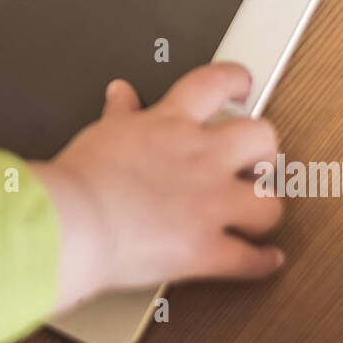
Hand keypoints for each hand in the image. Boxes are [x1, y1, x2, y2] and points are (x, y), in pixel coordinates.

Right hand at [31, 63, 283, 310]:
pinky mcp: (206, 250)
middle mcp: (201, 158)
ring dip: (264, 209)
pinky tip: (265, 259)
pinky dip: (261, 262)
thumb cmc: (81, 179)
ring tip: (256, 213)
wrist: (73, 221)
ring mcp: (210, 205)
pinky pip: (251, 259)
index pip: (217, 83)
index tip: (242, 85)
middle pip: (262, 138)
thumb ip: (120, 113)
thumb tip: (120, 93)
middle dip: (263, 149)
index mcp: (172, 124)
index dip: (236, 80)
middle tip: (253, 159)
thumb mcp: (101, 133)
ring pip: (269, 203)